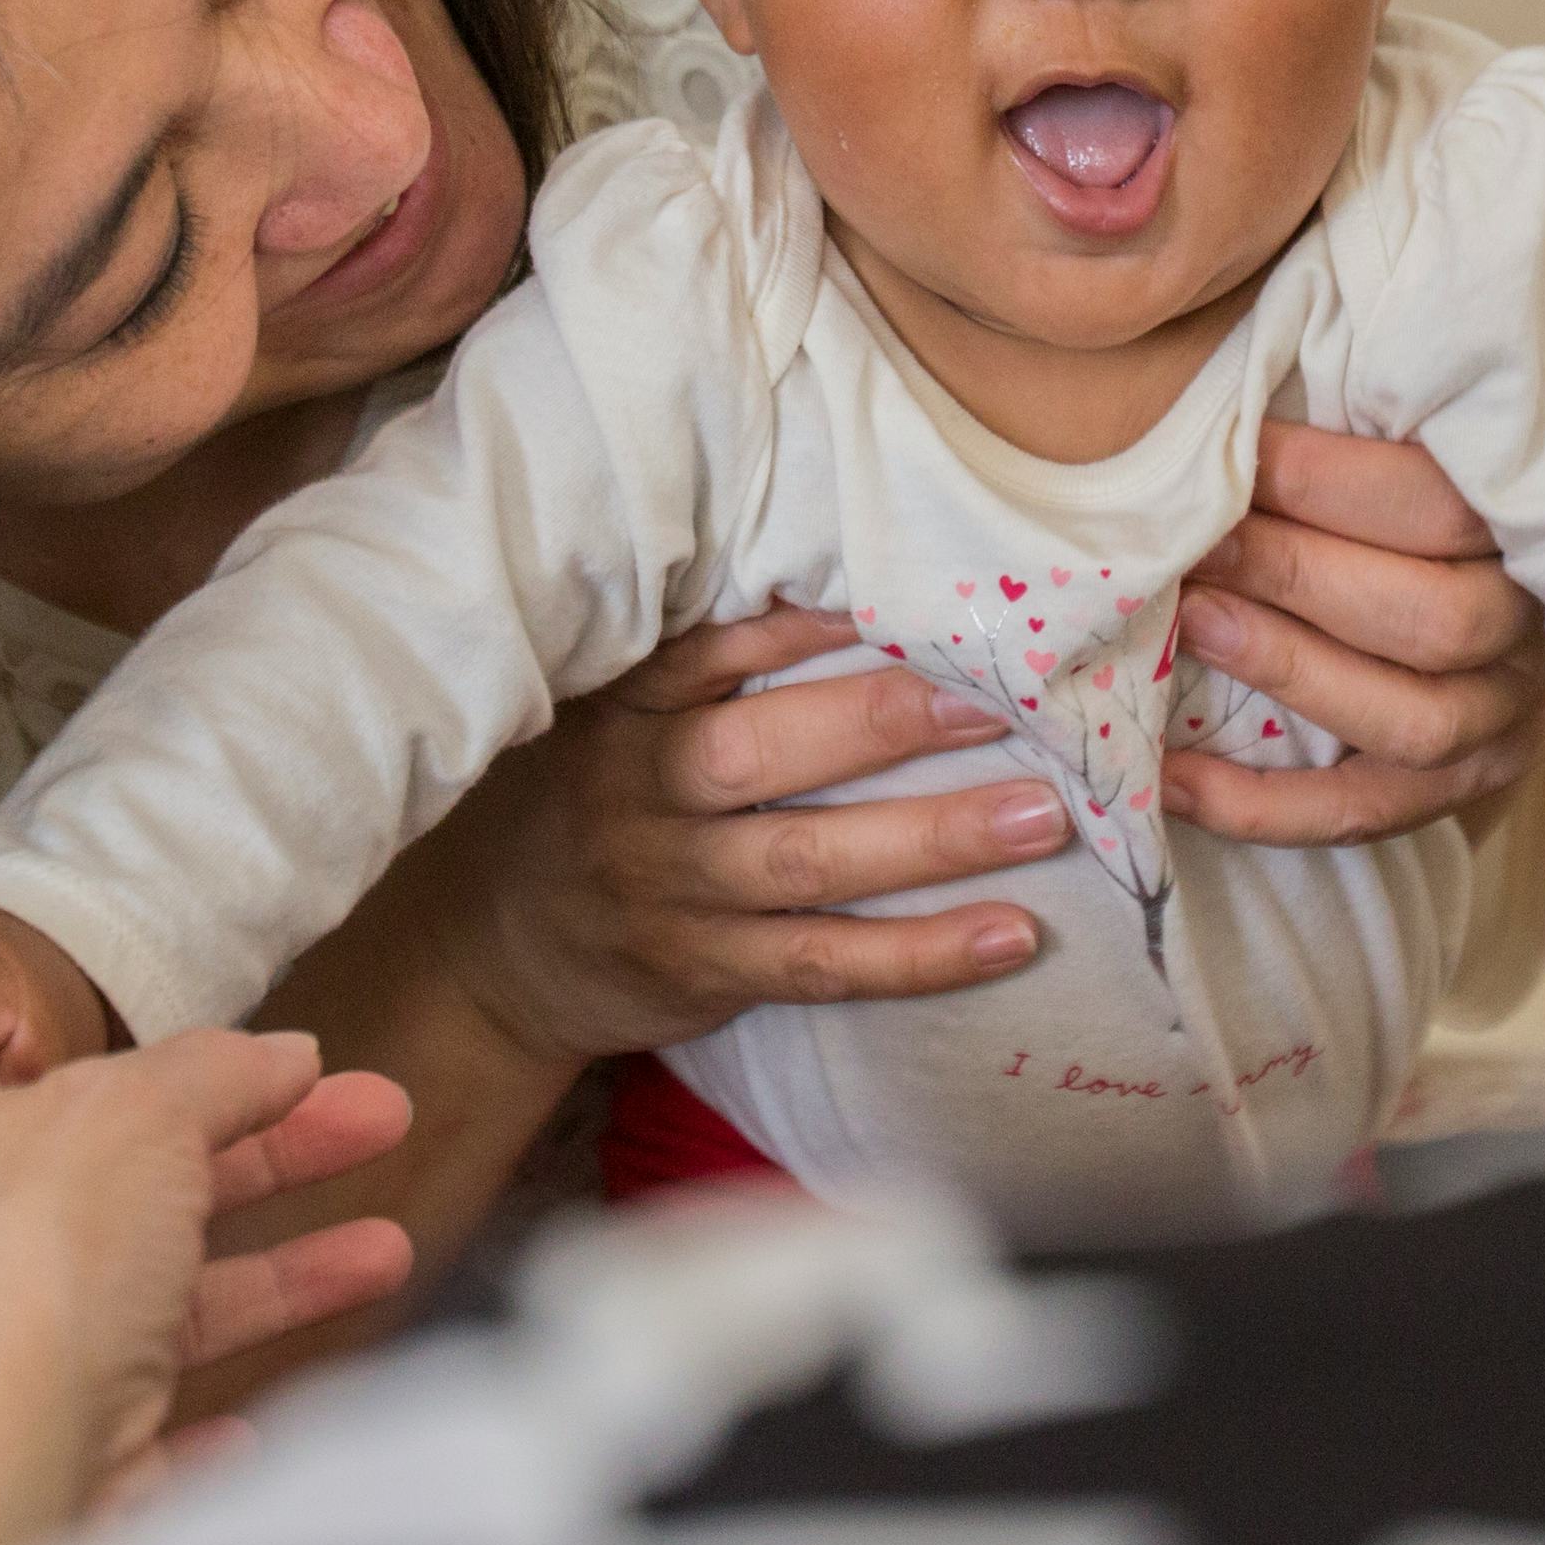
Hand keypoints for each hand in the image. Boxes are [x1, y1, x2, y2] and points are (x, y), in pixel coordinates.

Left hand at [0, 1028, 416, 1505]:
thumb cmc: (23, 1271)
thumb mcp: (143, 1109)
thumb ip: (221, 1073)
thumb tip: (282, 1058)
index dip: (83, 1044)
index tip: (186, 1044)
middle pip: (130, 1175)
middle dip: (268, 1151)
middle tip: (370, 1118)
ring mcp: (9, 1362)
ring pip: (162, 1304)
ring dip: (281, 1274)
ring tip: (386, 1250)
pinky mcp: (56, 1461)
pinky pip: (149, 1428)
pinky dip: (208, 1420)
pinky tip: (256, 1415)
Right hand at [393, 603, 1068, 1068]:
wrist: (503, 950)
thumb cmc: (600, 796)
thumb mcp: (618, 710)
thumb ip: (711, 652)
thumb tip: (860, 573)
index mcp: (626, 706)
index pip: (712, 647)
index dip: (809, 619)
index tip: (914, 588)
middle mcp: (642, 794)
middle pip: (759, 754)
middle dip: (883, 722)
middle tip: (1003, 698)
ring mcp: (674, 890)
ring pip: (809, 863)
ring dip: (931, 839)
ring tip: (1042, 814)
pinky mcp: (709, 971)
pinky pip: (825, 964)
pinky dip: (921, 955)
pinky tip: (1011, 935)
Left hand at [1161, 421, 1544, 847]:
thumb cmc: (1467, 471)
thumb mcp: (1450, 424)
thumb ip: (1379, 402)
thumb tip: (1250, 376)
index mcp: (1537, 521)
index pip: (1438, 506)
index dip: (1321, 480)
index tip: (1230, 447)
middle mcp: (1538, 628)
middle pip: (1431, 617)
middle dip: (1292, 575)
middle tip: (1194, 541)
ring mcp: (1508, 716)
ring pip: (1412, 720)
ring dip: (1290, 670)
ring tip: (1191, 624)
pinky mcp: (1467, 780)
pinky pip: (1364, 812)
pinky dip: (1261, 806)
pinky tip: (1170, 780)